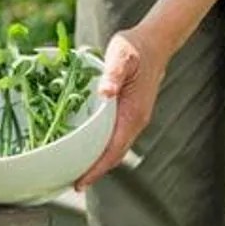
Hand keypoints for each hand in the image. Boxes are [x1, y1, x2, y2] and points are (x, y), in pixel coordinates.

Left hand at [73, 25, 168, 190]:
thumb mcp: (122, 56)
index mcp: (133, 113)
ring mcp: (132, 118)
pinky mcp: (128, 113)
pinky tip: (84, 147)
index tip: (81, 182)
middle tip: (71, 184)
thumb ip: (113, 74)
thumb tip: (104, 93)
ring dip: (96, 161)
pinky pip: (113, 137)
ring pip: (113, 148)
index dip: (97, 168)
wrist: (153, 42)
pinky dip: (99, 147)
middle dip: (94, 172)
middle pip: (113, 155)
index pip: (114, 150)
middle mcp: (135, 121)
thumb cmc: (136, 48)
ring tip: (74, 172)